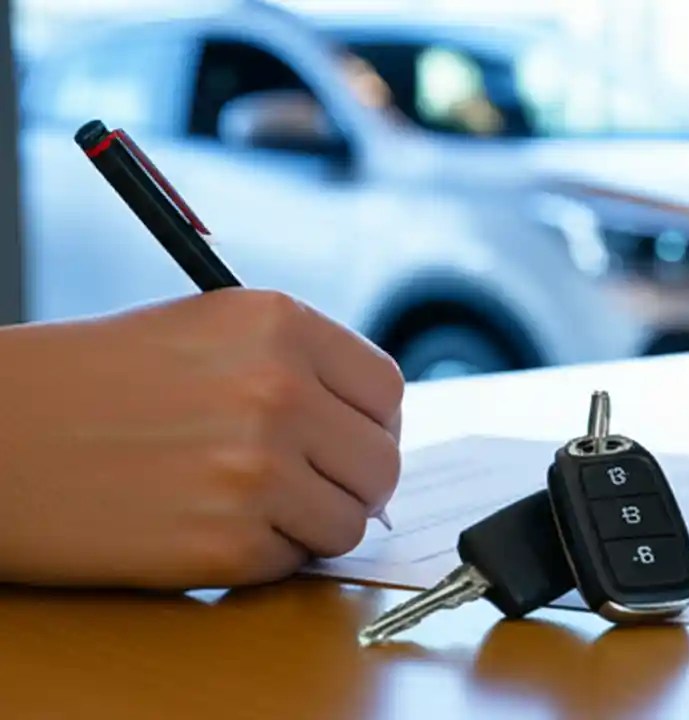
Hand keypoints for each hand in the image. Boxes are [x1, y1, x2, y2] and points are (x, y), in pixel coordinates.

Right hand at [0, 290, 404, 588]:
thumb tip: (372, 432)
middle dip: (350, 482)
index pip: (386, 390)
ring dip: (309, 524)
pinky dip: (261, 556)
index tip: (347, 442)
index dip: (370, 425)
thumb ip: (300, 368)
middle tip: (303, 485)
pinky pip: (292, 562)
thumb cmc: (94, 382)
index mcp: (278, 323)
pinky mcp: (227, 542)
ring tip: (244, 503)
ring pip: (349, 522)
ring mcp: (256, 469)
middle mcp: (278, 390)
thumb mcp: (208, 332)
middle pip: (381, 463)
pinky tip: (205, 524)